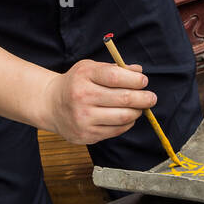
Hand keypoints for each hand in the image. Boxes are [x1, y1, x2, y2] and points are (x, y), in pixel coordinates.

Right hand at [40, 60, 155, 144]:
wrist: (51, 105)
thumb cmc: (76, 83)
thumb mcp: (90, 68)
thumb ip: (115, 68)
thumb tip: (139, 72)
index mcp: (84, 76)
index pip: (115, 77)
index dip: (134, 80)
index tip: (143, 81)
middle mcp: (82, 97)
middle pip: (123, 98)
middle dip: (144, 98)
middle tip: (151, 98)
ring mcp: (83, 118)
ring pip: (123, 117)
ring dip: (137, 112)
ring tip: (139, 107)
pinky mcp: (87, 134)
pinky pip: (117, 130)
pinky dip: (127, 123)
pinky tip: (126, 117)